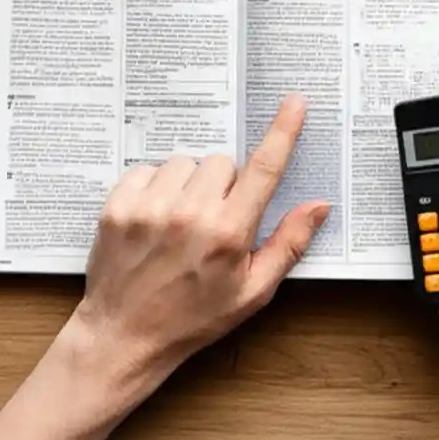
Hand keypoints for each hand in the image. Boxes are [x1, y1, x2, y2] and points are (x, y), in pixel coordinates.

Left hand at [0, 94, 327, 439]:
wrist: (124, 336)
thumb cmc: (193, 318)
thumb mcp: (253, 292)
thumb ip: (288, 244)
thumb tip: (319, 205)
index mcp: (229, 233)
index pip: (264, 169)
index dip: (283, 131)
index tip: (294, 103)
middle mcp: (190, 213)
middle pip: (221, 162)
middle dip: (225, 183)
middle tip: (214, 219)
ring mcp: (150, 207)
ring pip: (185, 163)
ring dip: (188, 183)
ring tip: (180, 221)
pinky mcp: (118, 206)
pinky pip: (147, 168)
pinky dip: (154, 186)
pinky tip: (154, 218)